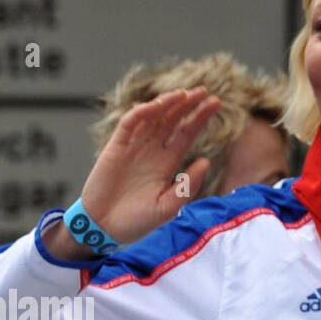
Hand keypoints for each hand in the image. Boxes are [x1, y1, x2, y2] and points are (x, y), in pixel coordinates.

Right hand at [42, 87, 221, 257]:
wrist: (105, 227)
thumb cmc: (137, 221)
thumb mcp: (168, 207)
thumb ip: (187, 186)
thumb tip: (206, 161)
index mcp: (168, 163)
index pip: (187, 134)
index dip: (200, 118)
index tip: (215, 104)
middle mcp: (153, 150)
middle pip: (173, 120)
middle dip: (188, 105)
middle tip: (205, 91)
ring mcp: (134, 146)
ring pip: (153, 117)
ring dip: (168, 104)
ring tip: (184, 94)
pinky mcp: (116, 147)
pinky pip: (130, 124)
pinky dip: (141, 113)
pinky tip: (156, 106)